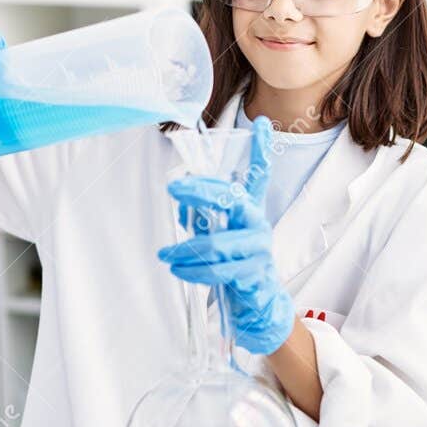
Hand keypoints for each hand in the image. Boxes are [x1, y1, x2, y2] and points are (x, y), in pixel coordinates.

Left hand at [157, 117, 294, 355]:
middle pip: (233, 199)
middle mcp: (258, 224)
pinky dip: (194, 271)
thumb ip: (202, 216)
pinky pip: (219, 270)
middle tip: (174, 188)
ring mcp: (259, 249)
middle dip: (202, 191)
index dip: (260, 150)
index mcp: (250, 210)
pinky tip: (179, 270)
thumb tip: (182, 201)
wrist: (258, 301)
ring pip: (218, 243)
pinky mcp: (254, 274)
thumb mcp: (217, 234)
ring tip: (165, 255)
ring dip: (185, 250)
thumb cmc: (235, 263)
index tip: (259, 124)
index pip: (259, 175)